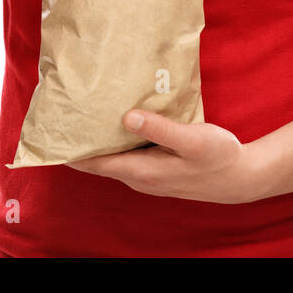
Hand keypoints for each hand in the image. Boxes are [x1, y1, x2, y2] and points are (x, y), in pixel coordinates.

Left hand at [64, 109, 264, 203]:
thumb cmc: (218, 157)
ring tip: (84, 114)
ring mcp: (147, 176)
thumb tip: (126, 117)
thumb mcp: (192, 139)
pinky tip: (119, 122)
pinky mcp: (157, 169)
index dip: (70, 151)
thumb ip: (159, 129)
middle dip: (79, 142)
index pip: (93, 163)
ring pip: (112, 158)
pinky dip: (116, 141)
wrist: (241, 178)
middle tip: (62, 115)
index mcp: (141, 171)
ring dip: (98, 141)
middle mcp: (139, 177)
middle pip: (98, 161)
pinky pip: (127, 155)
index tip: (51, 132)